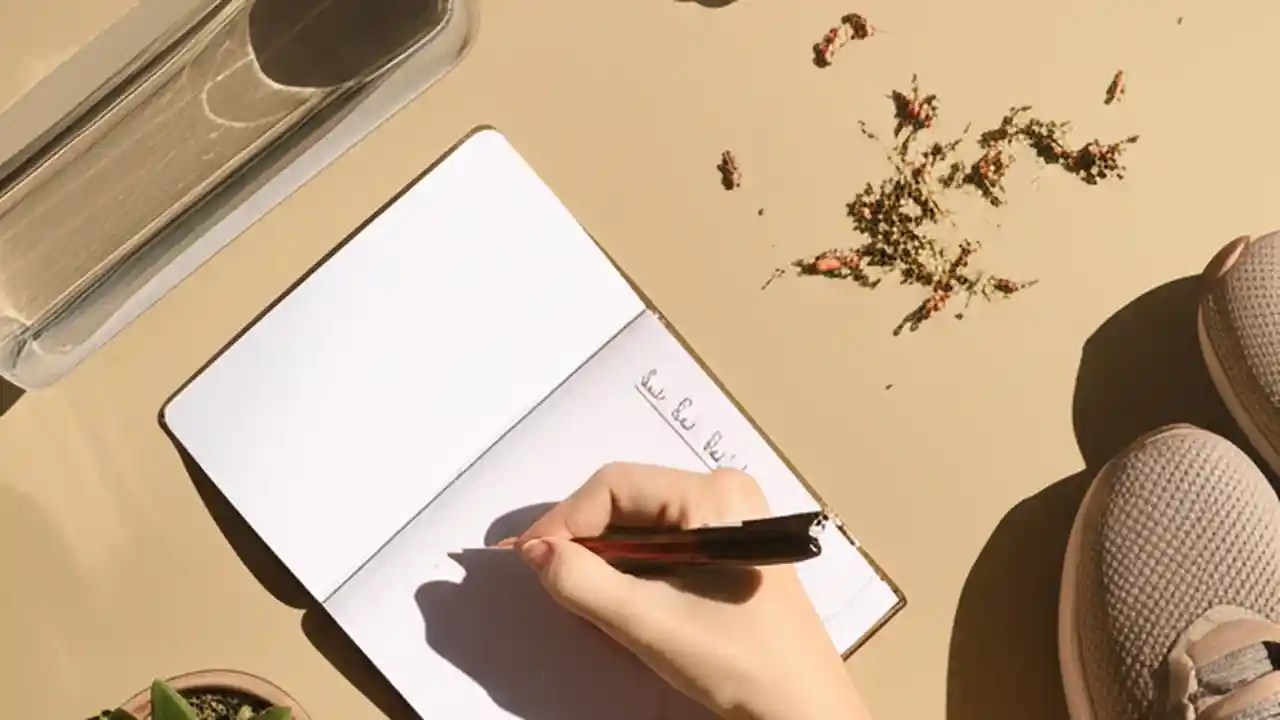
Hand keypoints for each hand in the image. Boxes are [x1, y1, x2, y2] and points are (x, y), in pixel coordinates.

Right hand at [509, 463, 873, 719]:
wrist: (801, 709)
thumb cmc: (740, 663)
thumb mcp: (648, 622)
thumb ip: (582, 582)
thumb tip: (534, 552)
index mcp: (714, 495)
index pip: (614, 486)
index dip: (564, 520)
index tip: (528, 559)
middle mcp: (724, 494)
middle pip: (627, 502)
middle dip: (583, 540)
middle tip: (545, 577)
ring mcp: (729, 520)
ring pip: (641, 525)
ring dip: (605, 558)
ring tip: (579, 596)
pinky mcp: (728, 548)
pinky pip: (662, 543)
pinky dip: (631, 570)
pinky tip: (617, 601)